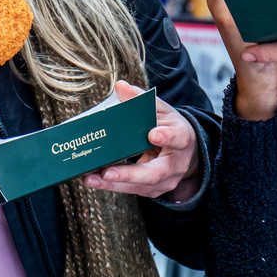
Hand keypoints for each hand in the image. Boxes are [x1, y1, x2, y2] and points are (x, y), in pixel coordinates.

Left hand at [84, 81, 200, 200]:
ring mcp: (164, 181)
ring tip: (91, 178)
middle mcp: (175, 165)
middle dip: (129, 174)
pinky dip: (111, 186)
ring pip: (139, 186)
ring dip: (113, 184)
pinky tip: (94, 180)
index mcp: (182, 139)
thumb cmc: (170, 128)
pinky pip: (131, 190)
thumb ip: (143, 100)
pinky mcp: (151, 190)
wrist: (184, 154)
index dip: (167, 137)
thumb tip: (121, 86)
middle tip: (108, 172)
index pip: (178, 138)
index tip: (153, 134)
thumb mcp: (162, 111)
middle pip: (154, 173)